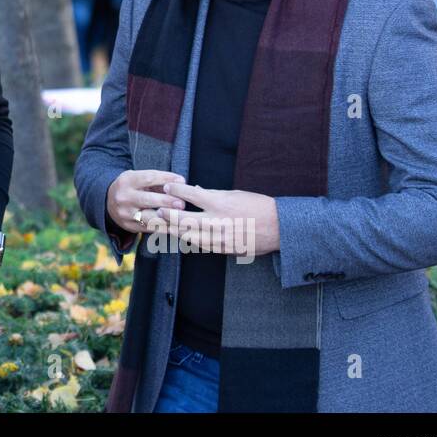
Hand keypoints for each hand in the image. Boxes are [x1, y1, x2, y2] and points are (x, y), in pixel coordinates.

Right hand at [106, 169, 187, 233]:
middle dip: (167, 201)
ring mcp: (126, 214)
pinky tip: (177, 226)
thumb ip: (157, 181)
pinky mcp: (130, 227)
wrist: (109, 203)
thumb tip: (181, 182)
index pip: (148, 178)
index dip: (166, 179)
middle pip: (148, 199)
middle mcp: (124, 197)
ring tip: (182, 217)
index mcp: (127, 181)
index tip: (182, 181)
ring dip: (167, 218)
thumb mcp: (138, 178)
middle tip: (182, 203)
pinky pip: (150, 228)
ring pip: (149, 218)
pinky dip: (165, 228)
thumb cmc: (132, 187)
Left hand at [147, 182, 279, 255]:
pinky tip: (182, 237)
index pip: (190, 195)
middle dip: (167, 214)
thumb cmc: (258, 206)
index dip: (176, 190)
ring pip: (189, 236)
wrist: (279, 227)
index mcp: (219, 203)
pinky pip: (201, 246)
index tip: (167, 187)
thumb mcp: (234, 194)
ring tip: (162, 226)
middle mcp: (217, 222)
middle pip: (183, 219)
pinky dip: (190, 240)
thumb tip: (194, 191)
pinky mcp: (223, 249)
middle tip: (157, 209)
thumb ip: (212, 194)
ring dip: (174, 231)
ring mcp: (219, 238)